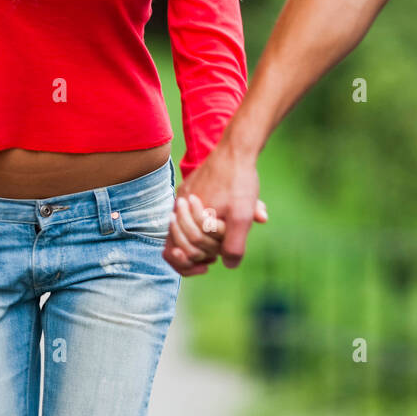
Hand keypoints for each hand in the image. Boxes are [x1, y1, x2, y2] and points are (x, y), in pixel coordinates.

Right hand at [164, 138, 265, 276]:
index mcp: (186, 214)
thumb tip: (228, 265)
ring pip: (186, 228)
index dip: (188, 265)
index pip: (174, 250)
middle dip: (198, 253)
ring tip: (217, 246)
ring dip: (203, 240)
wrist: (237, 148)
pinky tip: (220, 225)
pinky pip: (191, 214)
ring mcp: (184, 196)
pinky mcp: (191, 188)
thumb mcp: (242, 216)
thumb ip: (234, 245)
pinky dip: (204, 225)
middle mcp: (179, 205)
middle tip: (213, 258)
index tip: (206, 267)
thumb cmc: (238, 181)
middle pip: (180, 241)